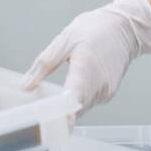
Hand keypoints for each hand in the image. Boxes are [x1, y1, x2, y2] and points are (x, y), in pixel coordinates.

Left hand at [22, 0, 150, 115]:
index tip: (48, 123)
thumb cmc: (97, 29)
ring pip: (82, 108)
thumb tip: (26, 84)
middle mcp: (100, 84)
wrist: (125, 27)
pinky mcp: (109, 92)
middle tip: (40, 113)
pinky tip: (72, 91)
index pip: (72, 101)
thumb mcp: (64, 40)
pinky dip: (79, 100)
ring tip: (54, 102)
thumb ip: (44, 65)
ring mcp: (106, 90)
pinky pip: (90, 102)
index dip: (60, 115)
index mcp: (86, 69)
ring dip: (69, 107)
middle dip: (59, 113)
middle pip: (75, 109)